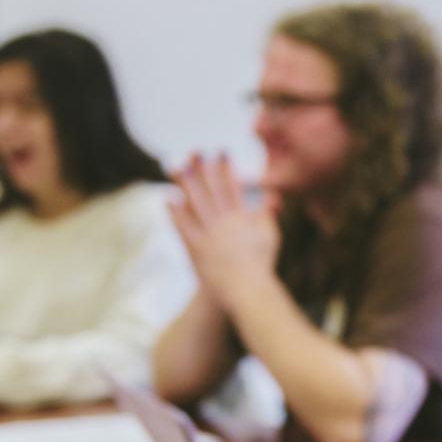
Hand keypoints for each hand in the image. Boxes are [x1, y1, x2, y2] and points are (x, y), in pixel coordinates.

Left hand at [170, 152, 281, 310]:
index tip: (220, 153)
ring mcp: (209, 235)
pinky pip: (184, 227)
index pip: (233, 187)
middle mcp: (225, 222)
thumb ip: (268, 214)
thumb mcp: (271, 236)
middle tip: (194, 151)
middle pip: (211, 190)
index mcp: (242, 218)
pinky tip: (168, 198)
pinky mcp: (197, 250)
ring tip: (176, 166)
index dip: (226, 168)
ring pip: (195, 204)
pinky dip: (176, 213)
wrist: (248, 291)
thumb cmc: (261, 265)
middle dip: (202, 169)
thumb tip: (273, 195)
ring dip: (185, 183)